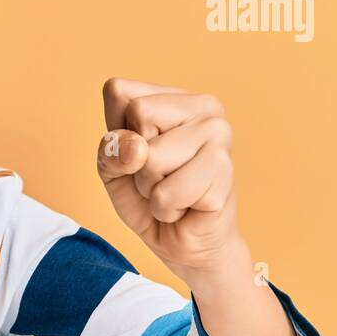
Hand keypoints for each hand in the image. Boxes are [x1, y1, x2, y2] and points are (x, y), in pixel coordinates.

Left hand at [95, 77, 241, 279]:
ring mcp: (221, 137)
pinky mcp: (225, 172)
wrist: (183, 243)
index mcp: (175, 96)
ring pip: (152, 158)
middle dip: (136, 160)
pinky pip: (167, 194)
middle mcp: (206, 107)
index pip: (119, 91)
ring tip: (172, 192)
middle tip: (158, 177)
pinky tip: (187, 206)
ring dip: (152, 188)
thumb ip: (111, 149)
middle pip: (139, 116)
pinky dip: (167, 208)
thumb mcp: (112, 168)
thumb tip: (136, 148)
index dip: (117, 132)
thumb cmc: (147, 198)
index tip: (137, 152)